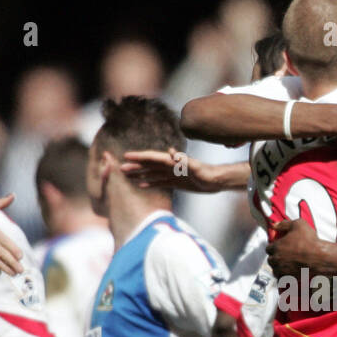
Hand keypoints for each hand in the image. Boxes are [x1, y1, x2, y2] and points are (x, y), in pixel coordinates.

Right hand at [120, 149, 246, 192]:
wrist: (215, 181)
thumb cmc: (206, 173)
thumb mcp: (195, 166)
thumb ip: (183, 160)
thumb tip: (171, 152)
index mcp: (172, 161)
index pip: (152, 158)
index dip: (139, 157)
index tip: (126, 156)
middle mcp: (170, 166)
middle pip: (149, 165)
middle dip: (135, 166)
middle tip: (120, 168)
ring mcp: (172, 174)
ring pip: (151, 173)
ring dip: (140, 174)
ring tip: (127, 176)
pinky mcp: (175, 182)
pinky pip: (159, 182)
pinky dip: (150, 183)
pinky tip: (141, 184)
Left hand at [266, 218, 325, 277]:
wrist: (320, 258)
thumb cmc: (310, 240)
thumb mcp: (298, 224)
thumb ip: (284, 224)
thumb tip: (274, 225)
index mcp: (276, 247)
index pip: (268, 248)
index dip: (273, 247)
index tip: (279, 247)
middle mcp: (276, 260)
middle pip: (270, 260)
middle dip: (275, 258)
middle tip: (283, 256)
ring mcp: (282, 270)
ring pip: (275, 270)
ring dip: (278, 268)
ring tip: (285, 265)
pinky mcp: (289, 279)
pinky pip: (282, 279)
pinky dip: (284, 277)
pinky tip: (289, 273)